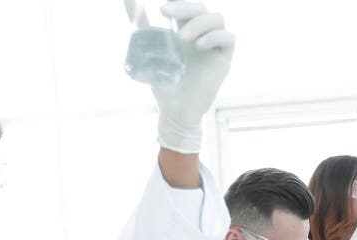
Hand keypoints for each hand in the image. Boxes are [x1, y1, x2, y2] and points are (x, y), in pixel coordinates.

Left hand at [153, 2, 234, 152]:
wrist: (175, 111)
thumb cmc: (164, 82)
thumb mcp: (149, 49)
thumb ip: (141, 25)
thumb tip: (127, 0)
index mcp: (185, 29)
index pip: (187, 5)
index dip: (179, 0)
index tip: (161, 6)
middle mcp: (202, 34)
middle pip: (201, 8)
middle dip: (184, 6)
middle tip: (164, 11)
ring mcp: (214, 46)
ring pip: (217, 19)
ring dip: (199, 23)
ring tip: (182, 37)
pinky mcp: (223, 60)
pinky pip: (228, 39)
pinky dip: (214, 37)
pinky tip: (199, 46)